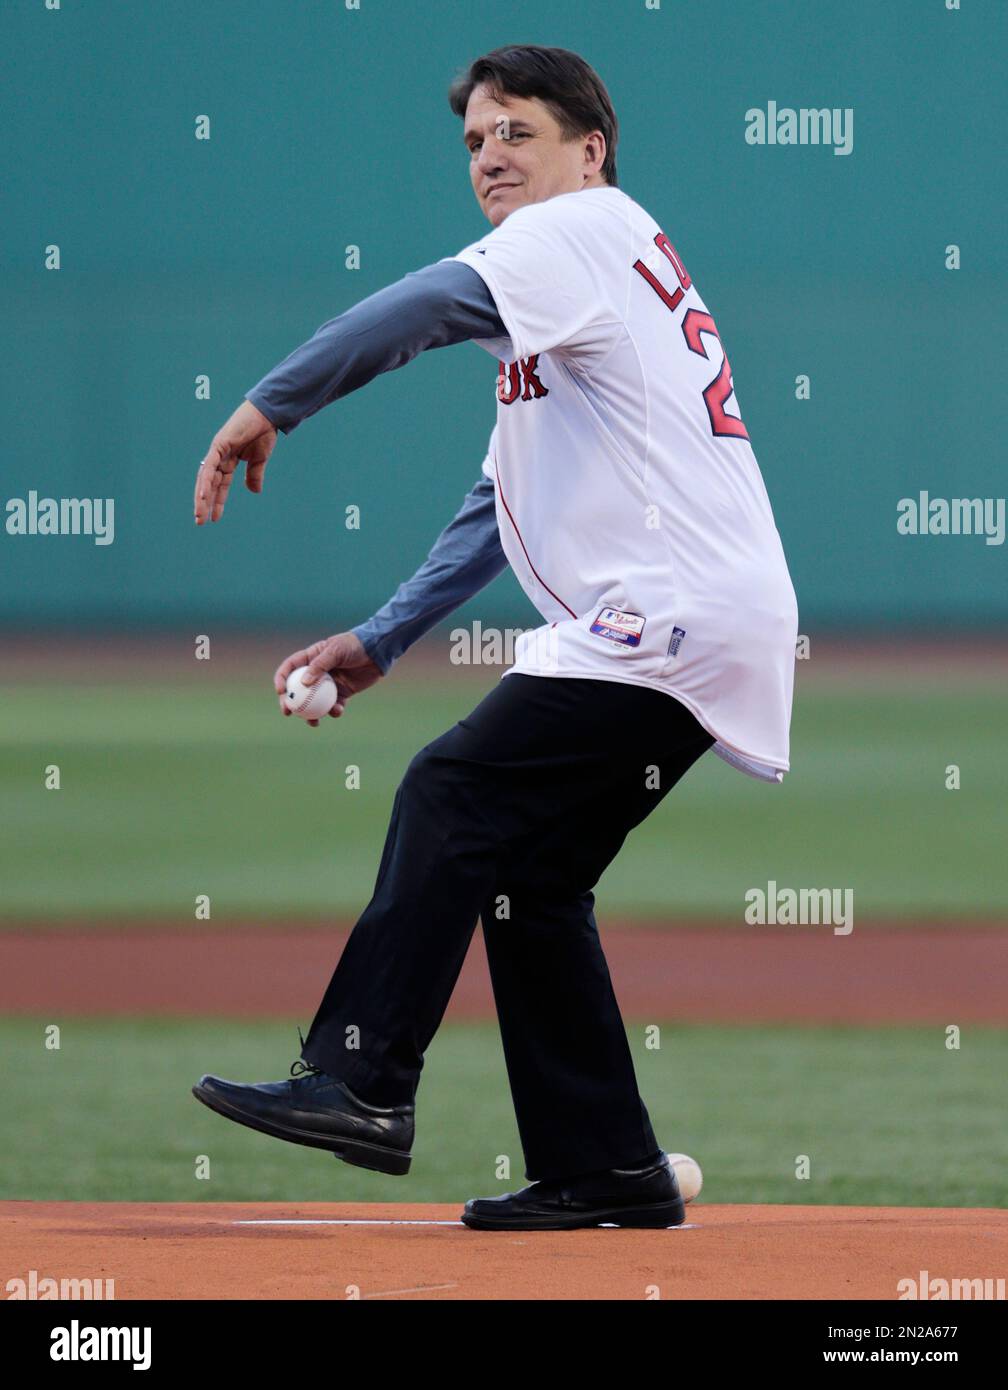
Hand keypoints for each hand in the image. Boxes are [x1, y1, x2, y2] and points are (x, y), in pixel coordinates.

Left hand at [194, 400, 277, 524]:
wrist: (267, 415)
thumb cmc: (264, 432)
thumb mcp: (259, 460)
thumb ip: (254, 476)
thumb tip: (254, 492)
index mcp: (228, 461)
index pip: (220, 485)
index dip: (217, 501)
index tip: (215, 518)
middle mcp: (219, 457)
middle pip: (209, 483)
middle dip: (204, 503)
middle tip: (200, 521)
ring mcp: (217, 450)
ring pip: (206, 478)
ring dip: (202, 497)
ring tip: (199, 514)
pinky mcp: (219, 445)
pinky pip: (210, 466)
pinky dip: (206, 481)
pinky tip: (203, 496)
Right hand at [274, 631, 383, 726]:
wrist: (377, 651)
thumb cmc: (354, 645)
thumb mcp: (335, 651)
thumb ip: (320, 665)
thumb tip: (304, 683)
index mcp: (310, 658)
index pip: (289, 669)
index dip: (281, 680)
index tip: (281, 692)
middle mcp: (316, 673)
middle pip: (298, 690)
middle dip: (291, 703)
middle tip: (288, 713)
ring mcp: (328, 685)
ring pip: (314, 703)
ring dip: (312, 714)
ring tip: (313, 722)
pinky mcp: (342, 693)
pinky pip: (334, 705)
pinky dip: (334, 710)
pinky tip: (337, 711)